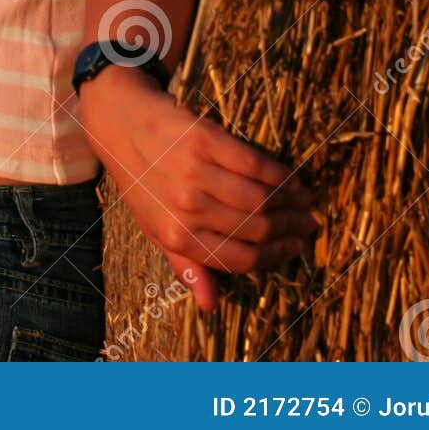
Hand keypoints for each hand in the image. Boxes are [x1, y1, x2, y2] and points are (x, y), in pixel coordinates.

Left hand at [77, 63, 318, 314]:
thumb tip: (209, 305)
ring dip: (290, 202)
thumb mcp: (155, 227)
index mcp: (176, 236)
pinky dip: (279, 173)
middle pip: (256, 228)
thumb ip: (186, 265)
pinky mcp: (204, 139)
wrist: (120, 123)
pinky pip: (254, 164)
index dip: (275, 255)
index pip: (240, 258)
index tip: (296, 247)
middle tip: (308, 222)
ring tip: (305, 200)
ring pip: (260, 198)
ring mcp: (195, 173)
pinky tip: (291, 177)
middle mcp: (186, 208)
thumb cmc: (142, 181)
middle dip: (289, 228)